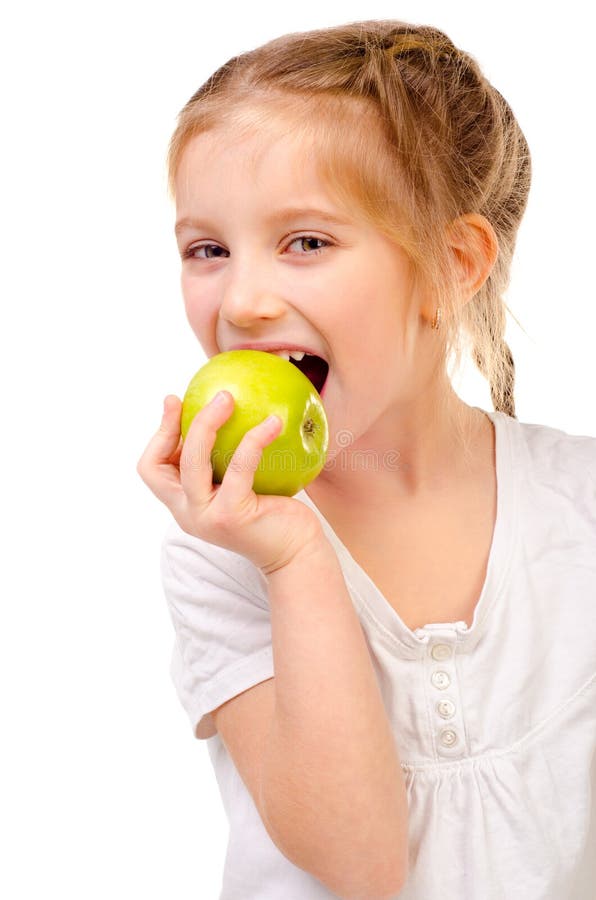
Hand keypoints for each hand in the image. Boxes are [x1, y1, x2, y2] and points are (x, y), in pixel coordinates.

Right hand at [136, 391, 325, 573]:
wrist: (295, 555)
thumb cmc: (274, 514)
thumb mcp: (243, 485)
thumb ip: (228, 460)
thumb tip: (231, 409)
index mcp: (183, 504)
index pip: (151, 468)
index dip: (158, 432)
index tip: (174, 400)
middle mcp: (188, 513)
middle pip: (158, 465)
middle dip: (172, 425)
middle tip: (201, 397)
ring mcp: (206, 516)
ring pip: (191, 463)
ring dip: (205, 425)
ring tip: (227, 398)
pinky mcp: (232, 516)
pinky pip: (239, 468)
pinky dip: (254, 440)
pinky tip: (274, 422)